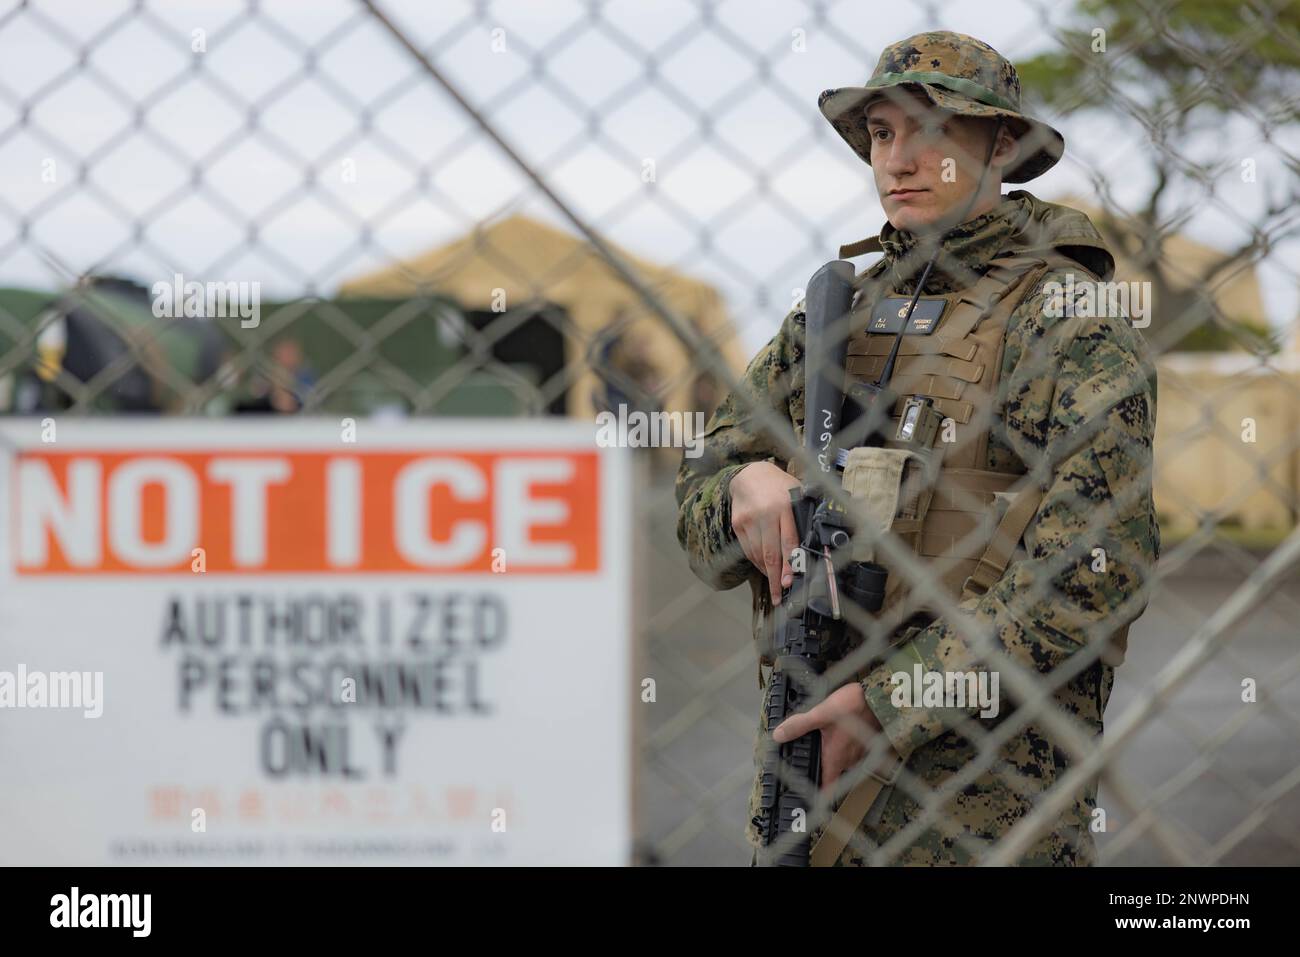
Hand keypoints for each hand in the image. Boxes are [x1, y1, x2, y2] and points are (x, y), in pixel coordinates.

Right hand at [730, 462, 800, 604]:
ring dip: (767, 572)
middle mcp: (766, 513)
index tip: (790, 581)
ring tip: (774, 584)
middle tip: (779, 595)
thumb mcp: (797, 494)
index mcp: (785, 506)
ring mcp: (749, 520)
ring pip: (758, 554)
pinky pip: (748, 550)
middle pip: (771, 553)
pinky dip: (757, 562)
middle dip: (776, 578)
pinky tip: (764, 568)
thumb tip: (816, 544)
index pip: (788, 541)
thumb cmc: (779, 486)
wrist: (749, 474)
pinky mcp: (738, 524)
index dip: (789, 564)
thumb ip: (804, 516)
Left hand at [771, 683, 883, 792]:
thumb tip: (779, 735)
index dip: (818, 795)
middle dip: (823, 768)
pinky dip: (844, 747)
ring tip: (825, 745)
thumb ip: (799, 725)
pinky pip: (852, 751)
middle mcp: (848, 759)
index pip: (827, 786)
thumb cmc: (854, 707)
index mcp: (835, 757)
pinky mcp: (865, 743)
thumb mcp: (821, 713)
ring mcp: (859, 752)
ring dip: (834, 756)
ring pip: (843, 761)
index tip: (810, 801)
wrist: (880, 697)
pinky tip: (839, 735)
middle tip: (811, 763)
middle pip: (833, 772)